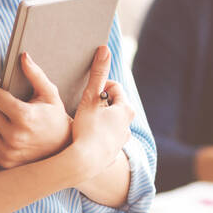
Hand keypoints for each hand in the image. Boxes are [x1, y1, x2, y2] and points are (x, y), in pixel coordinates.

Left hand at [0, 53, 70, 168]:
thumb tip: (23, 56)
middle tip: (1, 100)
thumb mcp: (50, 94)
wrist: (64, 150)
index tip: (0, 87)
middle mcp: (14, 135)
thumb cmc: (56, 119)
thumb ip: (35, 74)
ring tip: (1, 114)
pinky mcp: (2, 161)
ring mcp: (7, 150)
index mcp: (24, 116)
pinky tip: (0, 129)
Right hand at [68, 46, 134, 177]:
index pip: (113, 87)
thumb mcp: (90, 99)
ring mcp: (122, 140)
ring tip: (83, 124)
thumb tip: (105, 49)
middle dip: (99, 104)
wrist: (85, 163)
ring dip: (98, 119)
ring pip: (109, 121)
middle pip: (113, 104)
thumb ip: (97, 74)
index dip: (98, 88)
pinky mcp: (113, 152)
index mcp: (126, 109)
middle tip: (83, 109)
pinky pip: (105, 136)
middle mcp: (129, 124)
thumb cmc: (87, 129)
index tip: (86, 95)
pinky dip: (97, 134)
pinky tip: (85, 138)